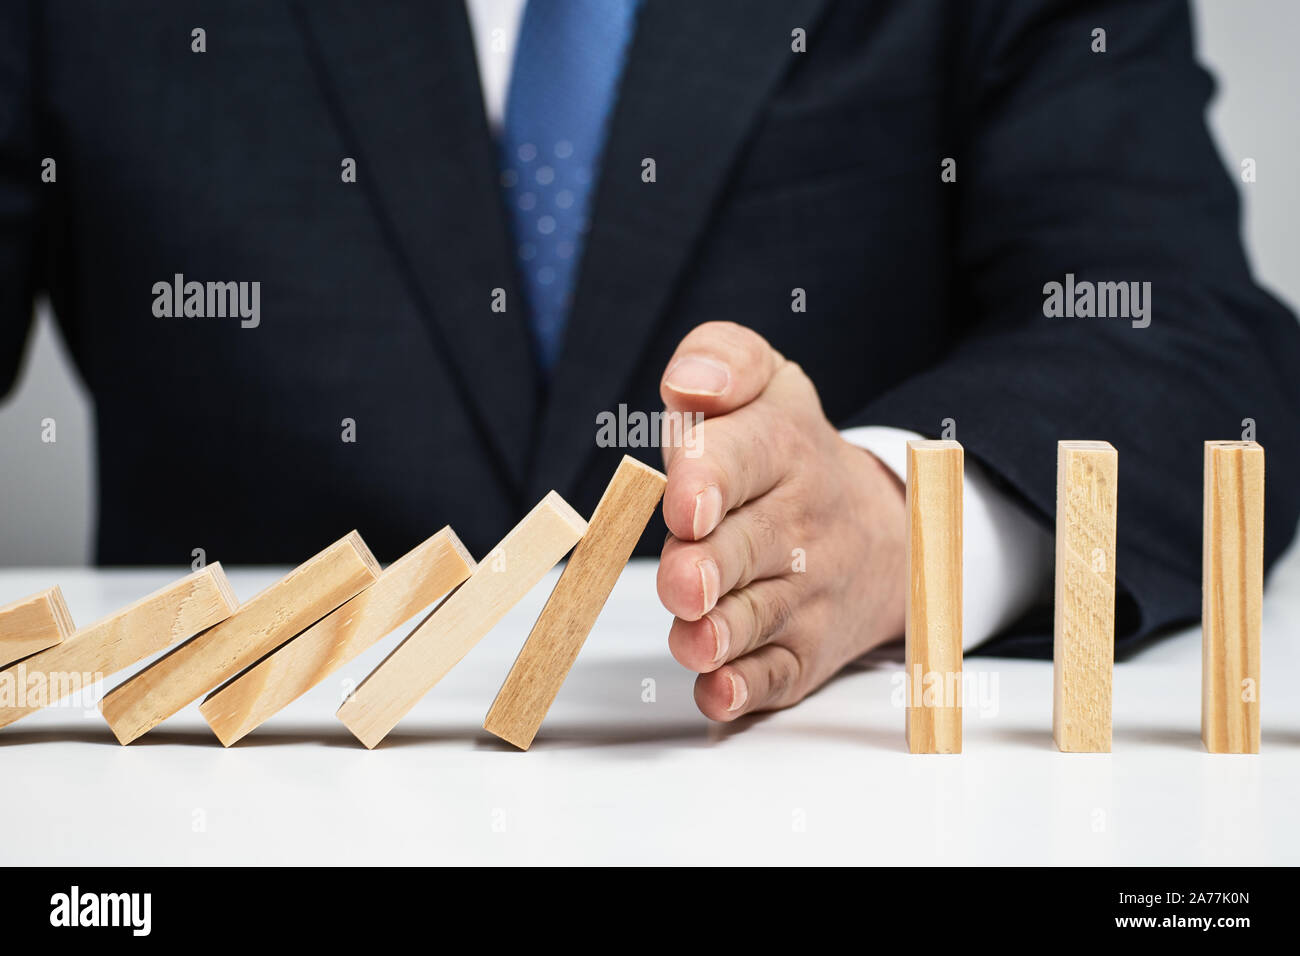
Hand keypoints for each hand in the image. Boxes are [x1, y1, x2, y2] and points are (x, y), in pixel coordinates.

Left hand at [657, 322, 907, 720]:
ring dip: (722, 633)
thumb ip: (721, 360)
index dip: (712, 478)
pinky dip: (745, 689)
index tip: (686, 503)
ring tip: (694, 639)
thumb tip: (688, 383)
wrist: (884, 529)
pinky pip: (776, 676)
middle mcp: (799, 523)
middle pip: (749, 546)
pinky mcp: (803, 651)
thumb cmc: (788, 453)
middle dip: (712, 566)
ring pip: (759, 618)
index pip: (745, 456)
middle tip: (684, 581)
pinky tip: (717, 691)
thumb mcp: (768, 383)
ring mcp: (805, 593)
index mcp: (782, 446)